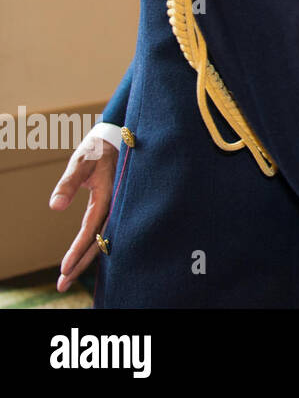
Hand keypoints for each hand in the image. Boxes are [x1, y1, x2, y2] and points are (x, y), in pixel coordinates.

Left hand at [48, 131, 117, 292]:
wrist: (118, 137)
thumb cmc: (98, 149)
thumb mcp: (80, 162)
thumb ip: (68, 184)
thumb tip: (54, 207)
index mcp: (108, 196)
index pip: (91, 230)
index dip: (78, 250)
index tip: (64, 268)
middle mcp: (115, 206)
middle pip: (99, 243)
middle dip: (80, 265)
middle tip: (62, 285)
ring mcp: (117, 208)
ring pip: (104, 240)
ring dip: (87, 259)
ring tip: (69, 277)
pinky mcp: (115, 207)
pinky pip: (106, 232)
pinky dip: (96, 247)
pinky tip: (88, 257)